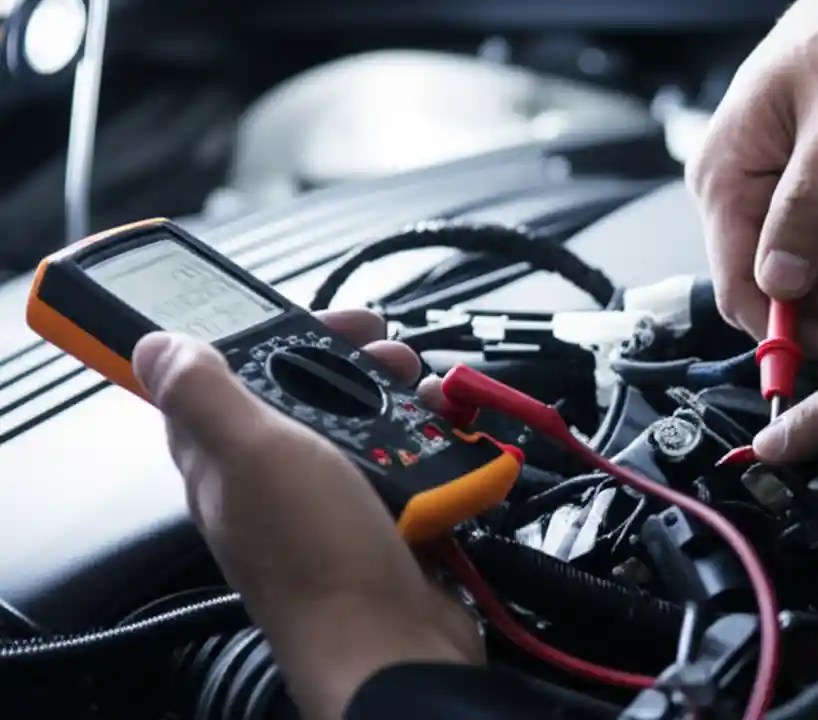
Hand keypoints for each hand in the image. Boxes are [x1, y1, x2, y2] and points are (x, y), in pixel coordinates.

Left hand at [132, 309, 482, 719]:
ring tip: (426, 389)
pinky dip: (432, 440)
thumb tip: (153, 345)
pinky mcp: (385, 523)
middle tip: (388, 349)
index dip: (268, 336)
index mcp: (228, 463)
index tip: (317, 316)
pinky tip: (450, 434)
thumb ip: (203, 394)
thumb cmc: (318, 557)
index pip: (227, 380)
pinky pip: (408, 464)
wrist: (394, 643)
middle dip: (349, 360)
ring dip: (397, 395)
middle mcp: (276, 484)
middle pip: (305, 396)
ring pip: (362, 426)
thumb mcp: (254, 455)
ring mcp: (333, 505)